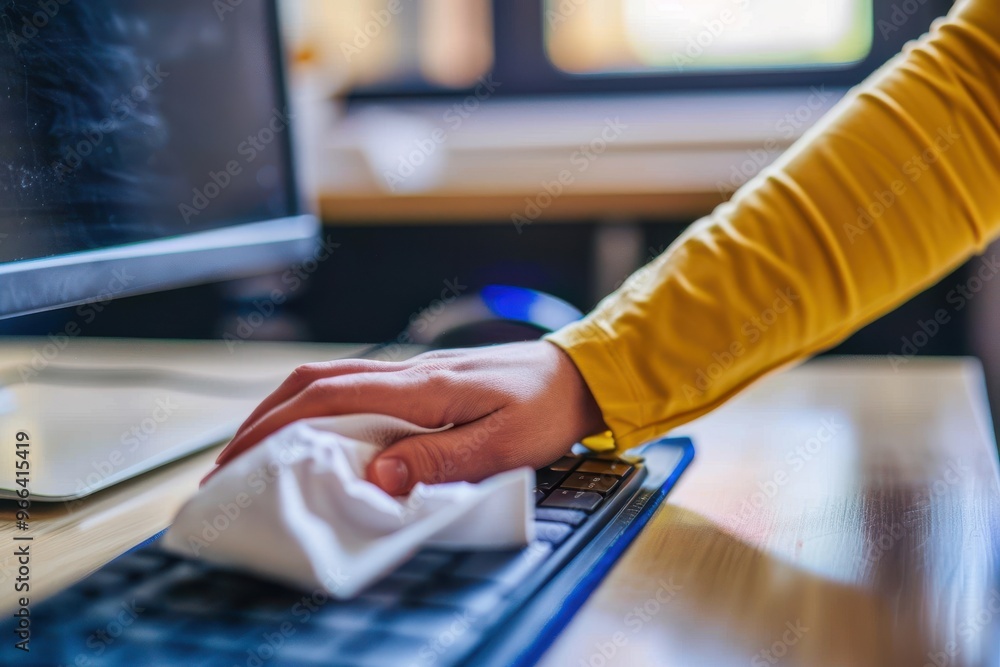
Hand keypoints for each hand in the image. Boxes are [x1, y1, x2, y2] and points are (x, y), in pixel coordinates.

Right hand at [209, 341, 605, 493]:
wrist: (577, 375)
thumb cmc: (544, 409)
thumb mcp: (502, 445)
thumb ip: (441, 461)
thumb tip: (378, 476)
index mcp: (420, 387)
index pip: (328, 397)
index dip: (276, 426)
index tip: (240, 458)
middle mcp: (407, 373)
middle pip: (314, 382)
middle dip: (263, 417)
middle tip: (230, 460)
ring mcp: (412, 374)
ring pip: (330, 380)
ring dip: (285, 411)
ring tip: (258, 449)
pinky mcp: (421, 383)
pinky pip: (354, 388)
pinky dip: (318, 408)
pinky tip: (314, 434)